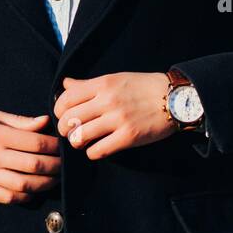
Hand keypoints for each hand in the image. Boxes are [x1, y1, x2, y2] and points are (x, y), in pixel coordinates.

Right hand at [0, 110, 60, 203]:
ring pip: (25, 185)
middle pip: (34, 165)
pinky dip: (26, 196)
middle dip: (55, 166)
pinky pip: (9, 197)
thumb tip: (45, 122)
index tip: (61, 146)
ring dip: (45, 183)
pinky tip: (34, 190)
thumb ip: (21, 122)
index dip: (54, 146)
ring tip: (54, 178)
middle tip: (64, 164)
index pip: (36, 142)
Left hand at [53, 72, 174, 159]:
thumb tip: (65, 85)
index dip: (58, 111)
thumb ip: (88, 84)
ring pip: (79, 137)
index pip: (65, 99)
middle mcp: (107, 100)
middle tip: (72, 131)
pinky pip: (97, 150)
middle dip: (64, 129)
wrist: (174, 98)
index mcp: (102, 84)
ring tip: (83, 141)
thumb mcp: (114, 79)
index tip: (64, 116)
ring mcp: (118, 119)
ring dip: (77, 142)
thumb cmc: (143, 87)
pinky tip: (98, 148)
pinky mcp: (128, 137)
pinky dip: (92, 153)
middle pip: (67, 119)